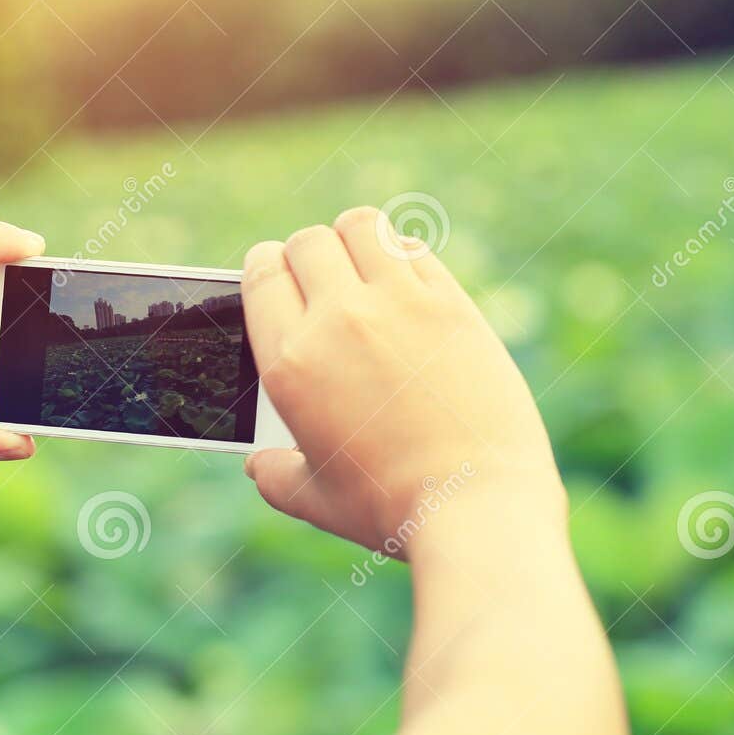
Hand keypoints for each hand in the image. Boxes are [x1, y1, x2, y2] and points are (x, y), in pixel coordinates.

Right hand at [241, 206, 564, 554]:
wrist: (475, 506)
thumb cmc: (392, 508)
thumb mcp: (317, 500)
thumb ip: (277, 476)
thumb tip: (258, 465)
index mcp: (290, 363)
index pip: (262, 273)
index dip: (267, 267)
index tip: (278, 275)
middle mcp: (338, 321)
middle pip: (308, 242)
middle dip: (309, 255)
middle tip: (323, 279)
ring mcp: (398, 305)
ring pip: (360, 226)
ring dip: (354, 240)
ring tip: (363, 266)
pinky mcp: (451, 304)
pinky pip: (412, 248)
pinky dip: (400, 255)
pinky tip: (407, 284)